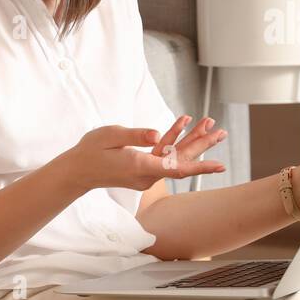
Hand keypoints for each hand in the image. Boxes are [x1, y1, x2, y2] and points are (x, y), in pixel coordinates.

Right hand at [64, 116, 226, 193]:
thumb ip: (135, 135)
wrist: (78, 171)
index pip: (176, 168)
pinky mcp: (143, 170)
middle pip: (181, 160)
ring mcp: (145, 174)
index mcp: (140, 166)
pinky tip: (183, 124)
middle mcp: (146, 174)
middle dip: (202, 145)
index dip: (200, 166)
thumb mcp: (110, 136)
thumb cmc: (91, 151)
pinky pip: (163, 156)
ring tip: (209, 125)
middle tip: (221, 131)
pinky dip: (174, 141)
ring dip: (191, 140)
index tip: (220, 166)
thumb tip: (159, 135)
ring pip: (174, 157)